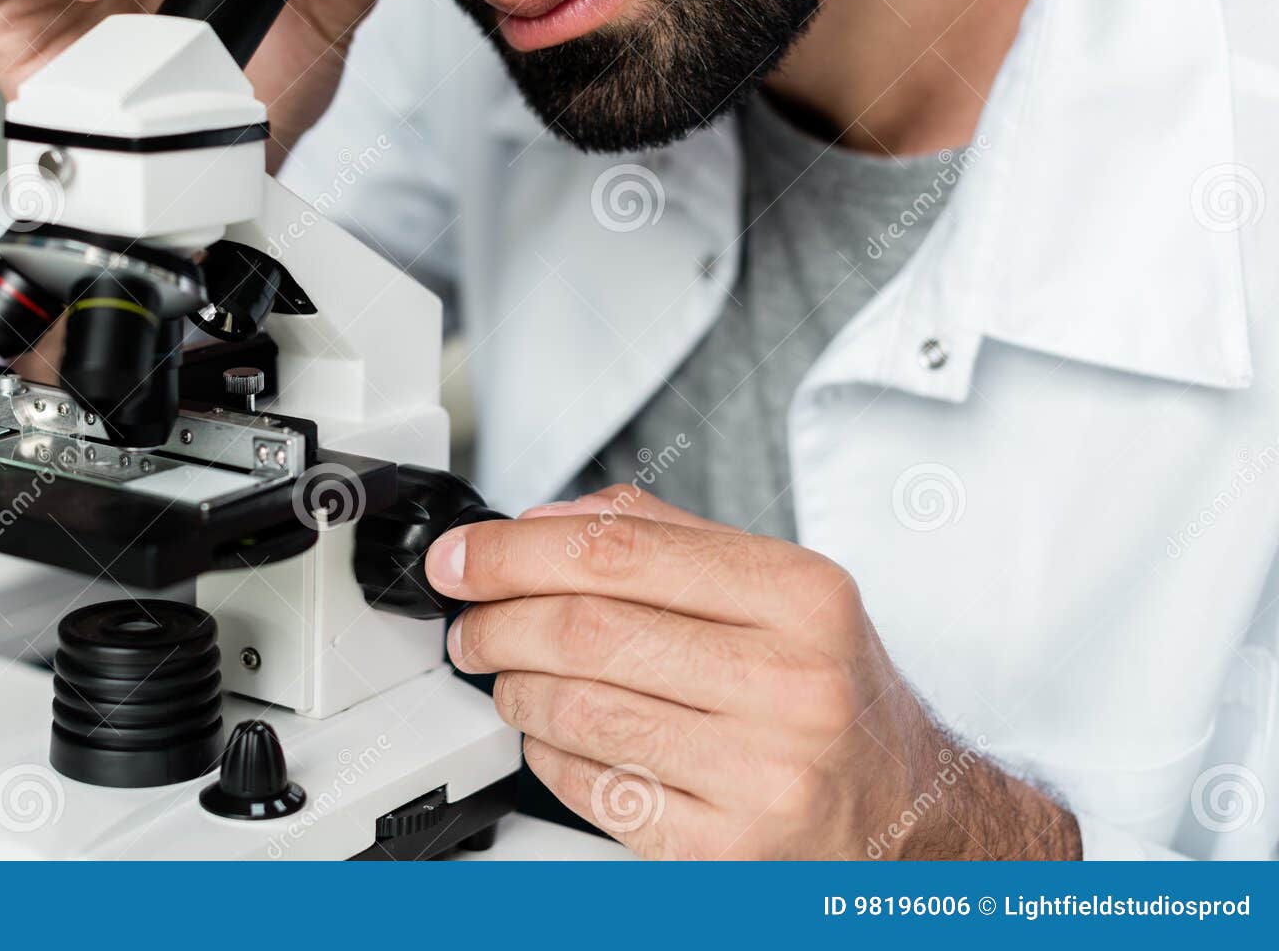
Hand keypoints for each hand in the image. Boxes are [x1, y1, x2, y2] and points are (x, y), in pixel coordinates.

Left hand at [426, 486, 1081, 859]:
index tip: (461, 558)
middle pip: (586, 632)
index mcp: (800, 596)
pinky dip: (546, 753)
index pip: (617, 552)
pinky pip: (594, 791)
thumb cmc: (832, 690)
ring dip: (513, 689)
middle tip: (469, 623)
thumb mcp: (779, 588)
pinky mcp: (732, 847)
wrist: (910, 809)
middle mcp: (793, 682)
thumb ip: (662, 537)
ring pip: (578, 712)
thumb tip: (538, 522)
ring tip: (508, 676)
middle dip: (496, 623)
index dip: (513, 551)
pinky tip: (552, 732)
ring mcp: (764, 772)